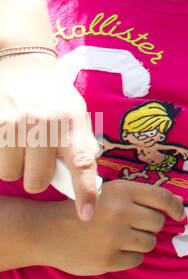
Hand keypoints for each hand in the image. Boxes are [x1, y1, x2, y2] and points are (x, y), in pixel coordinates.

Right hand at [0, 52, 100, 220]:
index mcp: (70, 122)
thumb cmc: (53, 94)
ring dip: (15, 166)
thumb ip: (80, 144)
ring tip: (20, 144)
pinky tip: (6, 138)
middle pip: (37, 181)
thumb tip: (87, 177)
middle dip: (37, 176)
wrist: (23, 63)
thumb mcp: (76, 113)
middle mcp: (43, 125)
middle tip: (37, 157)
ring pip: (11, 175)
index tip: (87, 216)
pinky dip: (0, 156)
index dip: (84, 193)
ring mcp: (13, 127)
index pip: (81, 165)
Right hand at [47, 179, 183, 275]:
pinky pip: (136, 259)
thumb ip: (144, 197)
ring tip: (120, 237)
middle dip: (150, 225)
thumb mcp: (111, 193)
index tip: (179, 214)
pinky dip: (129, 256)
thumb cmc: (85, 209)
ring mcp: (113, 237)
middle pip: (158, 222)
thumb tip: (179, 203)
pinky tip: (112, 249)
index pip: (163, 198)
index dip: (176, 207)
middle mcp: (120, 212)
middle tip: (131, 225)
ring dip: (141, 241)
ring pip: (150, 242)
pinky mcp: (107, 259)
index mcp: (122, 191)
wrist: (47, 231)